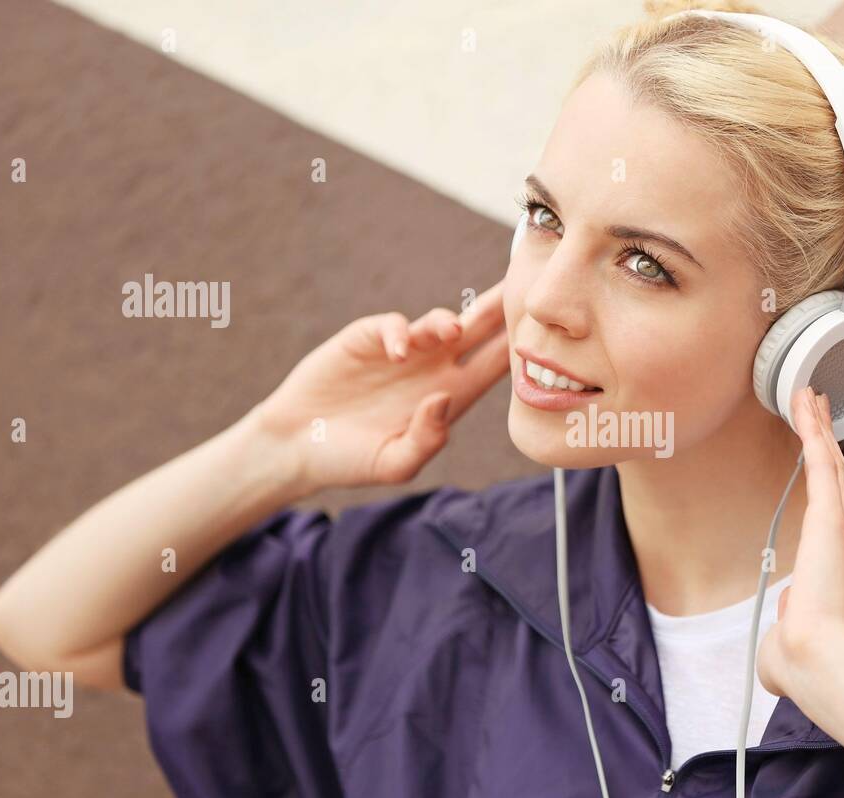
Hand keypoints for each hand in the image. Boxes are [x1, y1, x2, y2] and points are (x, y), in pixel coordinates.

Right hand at [250, 280, 509, 494]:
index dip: (519, 348)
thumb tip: (443, 400)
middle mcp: (433, 369)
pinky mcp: (367, 340)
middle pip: (478, 331)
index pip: (496, 366)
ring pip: (439, 323)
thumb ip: (424, 441)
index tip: (546, 333)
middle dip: (500, 309)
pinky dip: (398, 332)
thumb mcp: (393, 464)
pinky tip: (397, 352)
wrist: (296, 446)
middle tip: (522, 288)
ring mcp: (403, 352)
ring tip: (449, 331)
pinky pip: (391, 326)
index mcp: (451, 397)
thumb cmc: (350, 460)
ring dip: (448, 322)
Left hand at [756, 386, 843, 700]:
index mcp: (837, 567)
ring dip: (819, 427)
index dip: (828, 481)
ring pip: (830, 462)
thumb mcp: (787, 645)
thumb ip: (783, 637)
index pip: (832, 513)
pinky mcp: (831, 517)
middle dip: (826, 441)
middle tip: (818, 408)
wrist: (818, 663)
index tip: (821, 457)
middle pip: (836, 477)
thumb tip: (777, 647)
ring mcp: (841, 525)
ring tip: (810, 395)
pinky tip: (806, 403)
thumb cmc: (803, 663)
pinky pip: (822, 462)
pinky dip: (814, 430)